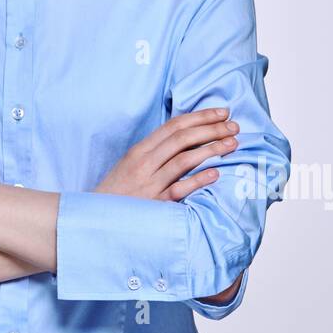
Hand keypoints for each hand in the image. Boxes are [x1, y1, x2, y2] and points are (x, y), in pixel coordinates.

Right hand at [93, 107, 239, 200]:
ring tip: (232, 144)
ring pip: (184, 160)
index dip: (200, 116)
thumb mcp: (131, 164)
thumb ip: (155, 151)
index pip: (174, 126)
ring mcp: (149, 184)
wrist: (97, 219)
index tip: (222, 112)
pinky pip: (179, 189)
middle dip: (211, 129)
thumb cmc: (118, 192)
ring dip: (211, 149)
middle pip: (182, 139)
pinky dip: (198, 180)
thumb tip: (185, 138)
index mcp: (139, 150)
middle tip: (234, 126)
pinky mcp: (154, 205)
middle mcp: (144, 163)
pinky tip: (216, 173)